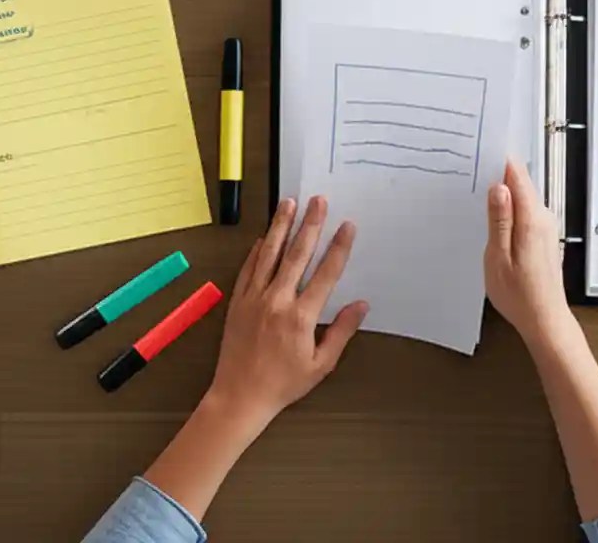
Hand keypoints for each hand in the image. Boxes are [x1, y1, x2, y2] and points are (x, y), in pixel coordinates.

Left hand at [206, 196, 368, 427]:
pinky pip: (248, 268)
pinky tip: (264, 236)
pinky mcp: (237, 301)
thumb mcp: (321, 364)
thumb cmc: (283, 384)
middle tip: (318, 200)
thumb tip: (360, 305)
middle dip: (310, 225)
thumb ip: (341, 331)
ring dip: (280, 226)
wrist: (239, 396)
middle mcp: (276, 301)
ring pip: (269, 254)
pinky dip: (257, 250)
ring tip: (289, 203)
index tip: (347, 226)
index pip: (325, 274)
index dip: (338, 247)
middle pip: (297, 254)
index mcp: (300, 317)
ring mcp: (254, 298)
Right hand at [484, 160, 570, 340]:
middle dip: (498, 176)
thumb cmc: (520, 295)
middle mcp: (544, 219)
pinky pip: (525, 212)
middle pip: (521, 184)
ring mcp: (547, 227)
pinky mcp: (544, 236)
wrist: (544, 319)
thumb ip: (498, 220)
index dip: (500, 161)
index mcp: (532, 219)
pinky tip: (494, 218)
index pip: (518, 175)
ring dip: (503, 194)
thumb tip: (498, 188)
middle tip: (472, 170)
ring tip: (478, 193)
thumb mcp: (498, 256)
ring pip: (522, 198)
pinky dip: (509, 210)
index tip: (482, 152)